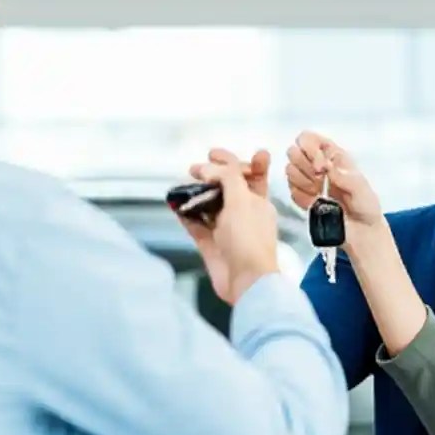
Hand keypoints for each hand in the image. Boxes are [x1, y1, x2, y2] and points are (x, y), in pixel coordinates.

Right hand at [180, 149, 279, 304]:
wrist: (246, 281)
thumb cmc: (250, 240)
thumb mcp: (242, 199)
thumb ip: (227, 177)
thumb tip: (209, 168)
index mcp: (259, 201)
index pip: (250, 173)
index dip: (233, 160)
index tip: (214, 153)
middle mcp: (244, 214)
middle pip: (226, 188)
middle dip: (211, 176)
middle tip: (194, 168)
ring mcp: (226, 229)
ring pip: (208, 205)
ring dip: (195, 194)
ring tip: (181, 185)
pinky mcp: (211, 244)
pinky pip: (195, 224)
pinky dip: (185, 214)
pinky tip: (175, 206)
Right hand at [285, 131, 386, 249]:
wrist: (361, 231)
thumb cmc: (366, 205)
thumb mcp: (361, 188)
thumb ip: (344, 176)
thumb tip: (327, 166)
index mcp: (332, 154)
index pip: (308, 138)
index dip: (309, 148)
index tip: (320, 167)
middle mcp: (317, 164)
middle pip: (293, 151)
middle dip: (304, 167)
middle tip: (320, 181)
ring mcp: (307, 180)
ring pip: (289, 170)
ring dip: (303, 183)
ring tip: (320, 193)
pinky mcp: (302, 197)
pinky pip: (291, 191)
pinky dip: (302, 198)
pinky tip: (316, 203)